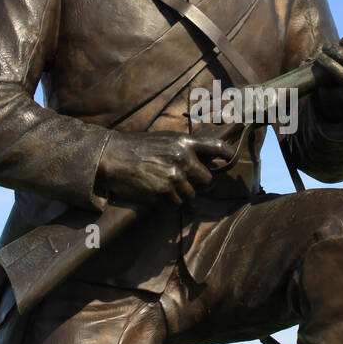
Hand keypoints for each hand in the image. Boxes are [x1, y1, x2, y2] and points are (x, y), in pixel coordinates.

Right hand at [97, 130, 234, 205]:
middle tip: (185, 181)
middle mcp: (183, 158)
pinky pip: (176, 204)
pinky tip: (157, 192)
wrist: (112, 156)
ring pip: (191, 195)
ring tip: (164, 185)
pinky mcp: (164, 193)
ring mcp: (174, 177)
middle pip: (207, 180)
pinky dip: (169, 202)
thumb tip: (203, 160)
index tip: (230, 159)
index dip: (226, 154)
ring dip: (181, 194)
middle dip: (198, 183)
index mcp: (185, 142)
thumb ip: (184, 148)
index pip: (216, 147)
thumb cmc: (136, 146)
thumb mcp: (164, 139)